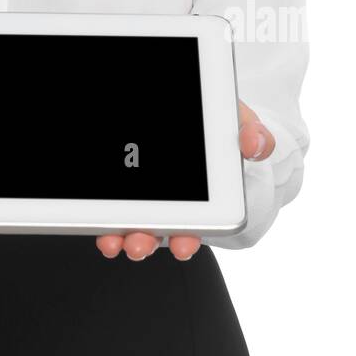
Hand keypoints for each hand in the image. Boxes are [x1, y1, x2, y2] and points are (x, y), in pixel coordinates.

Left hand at [96, 100, 274, 261]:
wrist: (201, 109)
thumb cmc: (222, 126)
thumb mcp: (241, 125)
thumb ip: (252, 134)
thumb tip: (255, 144)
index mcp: (204, 197)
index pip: (196, 225)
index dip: (186, 240)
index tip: (182, 245)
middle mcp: (173, 202)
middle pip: (158, 231)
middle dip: (146, 243)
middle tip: (138, 246)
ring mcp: (148, 196)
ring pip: (134, 223)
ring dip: (123, 236)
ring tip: (116, 241)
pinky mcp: (129, 189)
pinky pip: (115, 206)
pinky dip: (106, 219)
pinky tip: (101, 225)